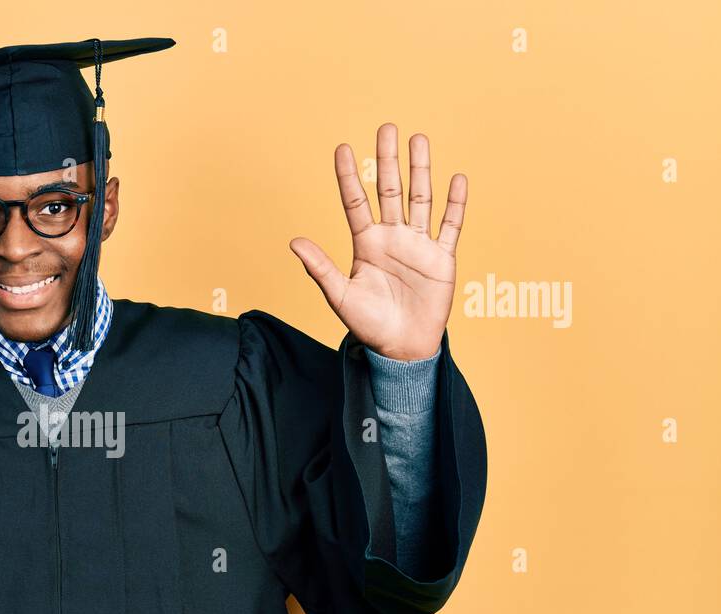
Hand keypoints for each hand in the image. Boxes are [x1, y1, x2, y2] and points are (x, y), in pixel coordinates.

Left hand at [289, 123, 466, 360]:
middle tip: (386, 128)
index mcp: (366, 244)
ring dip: (420, 170)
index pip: (355, 203)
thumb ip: (320, 268)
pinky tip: (457, 179)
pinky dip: (455, 204)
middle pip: (389, 190)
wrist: (401, 348)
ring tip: (419, 139)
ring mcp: (418, 245)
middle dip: (387, 160)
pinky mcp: (442, 258)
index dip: (348, 176)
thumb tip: (293, 242)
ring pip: (420, 199)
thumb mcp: (340, 296)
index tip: (342, 148)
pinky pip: (450, 226)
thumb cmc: (368, 325)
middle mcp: (392, 238)